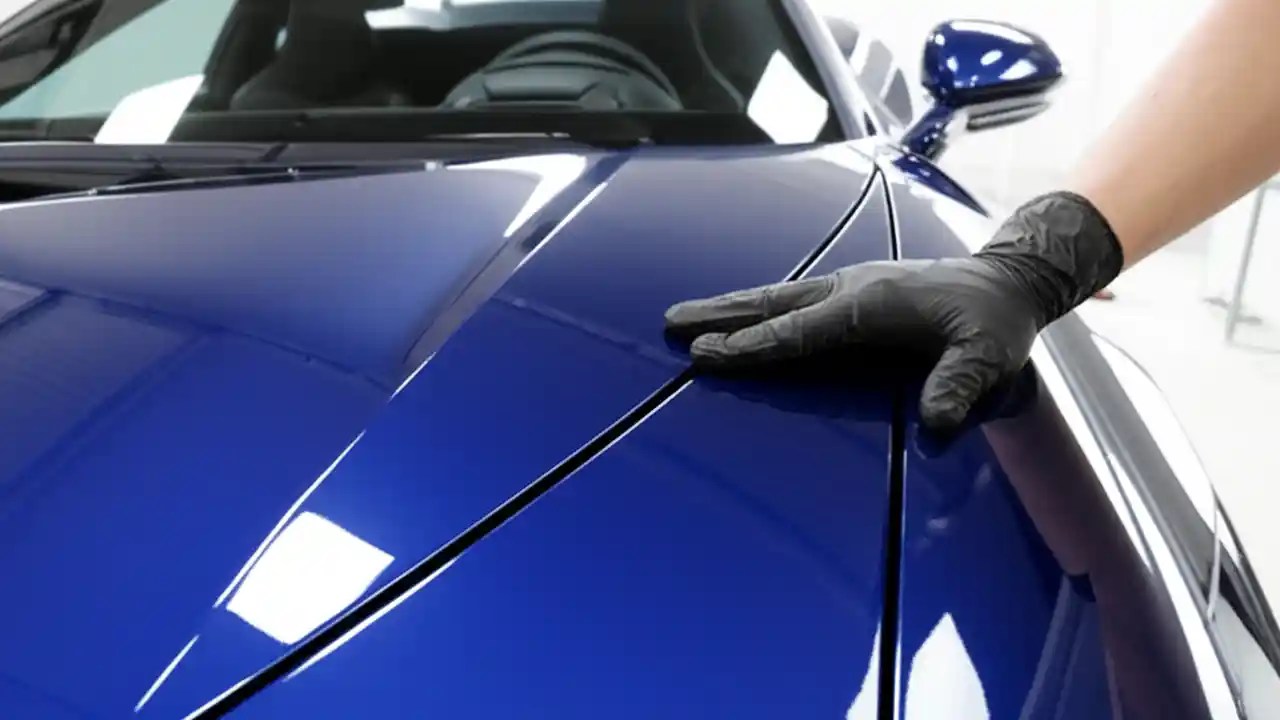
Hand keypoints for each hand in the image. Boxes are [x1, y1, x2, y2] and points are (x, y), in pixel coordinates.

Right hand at [665, 192, 1122, 429]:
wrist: (1010, 279)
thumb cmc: (997, 321)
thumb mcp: (990, 354)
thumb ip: (960, 385)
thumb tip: (936, 424)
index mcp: (874, 304)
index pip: (803, 331)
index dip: (756, 345)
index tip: (711, 353)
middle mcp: (853, 289)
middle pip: (775, 306)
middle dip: (722, 316)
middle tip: (673, 324)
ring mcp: (850, 286)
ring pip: (779, 299)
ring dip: (731, 307)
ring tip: (684, 317)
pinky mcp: (853, 292)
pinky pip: (794, 301)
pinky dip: (758, 308)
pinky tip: (738, 315)